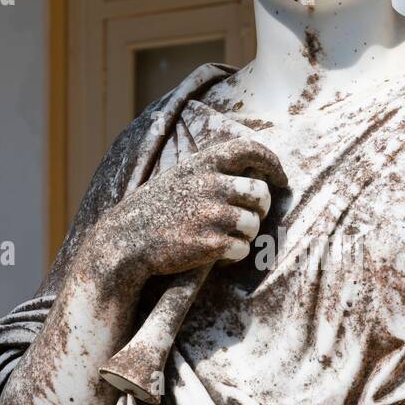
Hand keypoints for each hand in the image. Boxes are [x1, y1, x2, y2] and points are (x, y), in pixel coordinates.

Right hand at [87, 138, 287, 285]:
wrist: (124, 241)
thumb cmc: (153, 209)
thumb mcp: (179, 176)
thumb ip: (210, 170)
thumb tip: (250, 169)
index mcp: (202, 164)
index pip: (250, 149)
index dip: (271, 163)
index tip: (280, 178)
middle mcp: (210, 185)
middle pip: (261, 192)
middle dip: (261, 208)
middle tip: (249, 217)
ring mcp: (211, 215)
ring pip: (254, 224)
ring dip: (246, 235)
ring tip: (226, 238)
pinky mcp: (210, 244)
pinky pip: (243, 248)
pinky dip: (234, 255)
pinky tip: (217, 255)